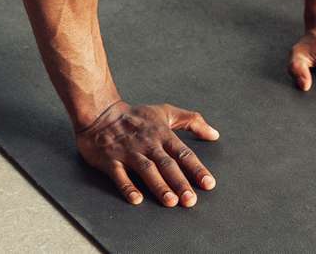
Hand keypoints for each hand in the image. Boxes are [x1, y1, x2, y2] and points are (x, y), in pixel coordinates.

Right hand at [74, 99, 218, 207]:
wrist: (101, 113)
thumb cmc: (136, 116)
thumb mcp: (166, 112)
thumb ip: (192, 121)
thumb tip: (215, 134)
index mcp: (162, 134)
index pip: (183, 153)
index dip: (196, 169)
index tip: (208, 184)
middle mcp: (148, 144)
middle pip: (167, 164)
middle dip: (180, 182)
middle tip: (191, 200)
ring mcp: (129, 152)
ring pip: (147, 170)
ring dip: (159, 186)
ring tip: (171, 202)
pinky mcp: (111, 160)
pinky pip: (120, 175)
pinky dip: (127, 187)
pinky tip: (136, 199)